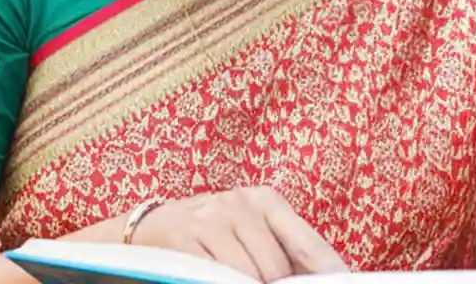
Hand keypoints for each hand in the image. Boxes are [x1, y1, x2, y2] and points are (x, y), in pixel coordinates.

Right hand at [131, 186, 347, 282]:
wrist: (147, 227)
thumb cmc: (212, 232)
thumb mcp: (250, 229)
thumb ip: (284, 248)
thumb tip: (328, 274)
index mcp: (266, 199)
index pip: (308, 244)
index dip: (328, 271)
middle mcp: (239, 203)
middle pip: (276, 268)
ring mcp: (210, 219)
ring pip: (247, 276)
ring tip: (239, 279)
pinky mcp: (183, 238)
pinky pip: (214, 276)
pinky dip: (220, 283)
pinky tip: (218, 280)